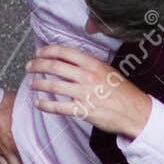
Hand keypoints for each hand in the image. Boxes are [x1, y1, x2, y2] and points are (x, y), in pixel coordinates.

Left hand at [26, 45, 152, 137]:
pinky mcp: (83, 111)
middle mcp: (87, 76)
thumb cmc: (122, 91)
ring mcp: (84, 93)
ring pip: (53, 86)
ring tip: (31, 84)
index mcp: (93, 63)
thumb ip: (89, 65)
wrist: (135, 111)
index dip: (47, 51)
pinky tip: (38, 103)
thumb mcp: (107, 70)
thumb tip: (70, 61)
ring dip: (38, 84)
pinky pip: (59, 107)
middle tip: (29, 67)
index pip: (64, 52)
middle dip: (37, 66)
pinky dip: (45, 105)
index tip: (38, 53)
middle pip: (55, 66)